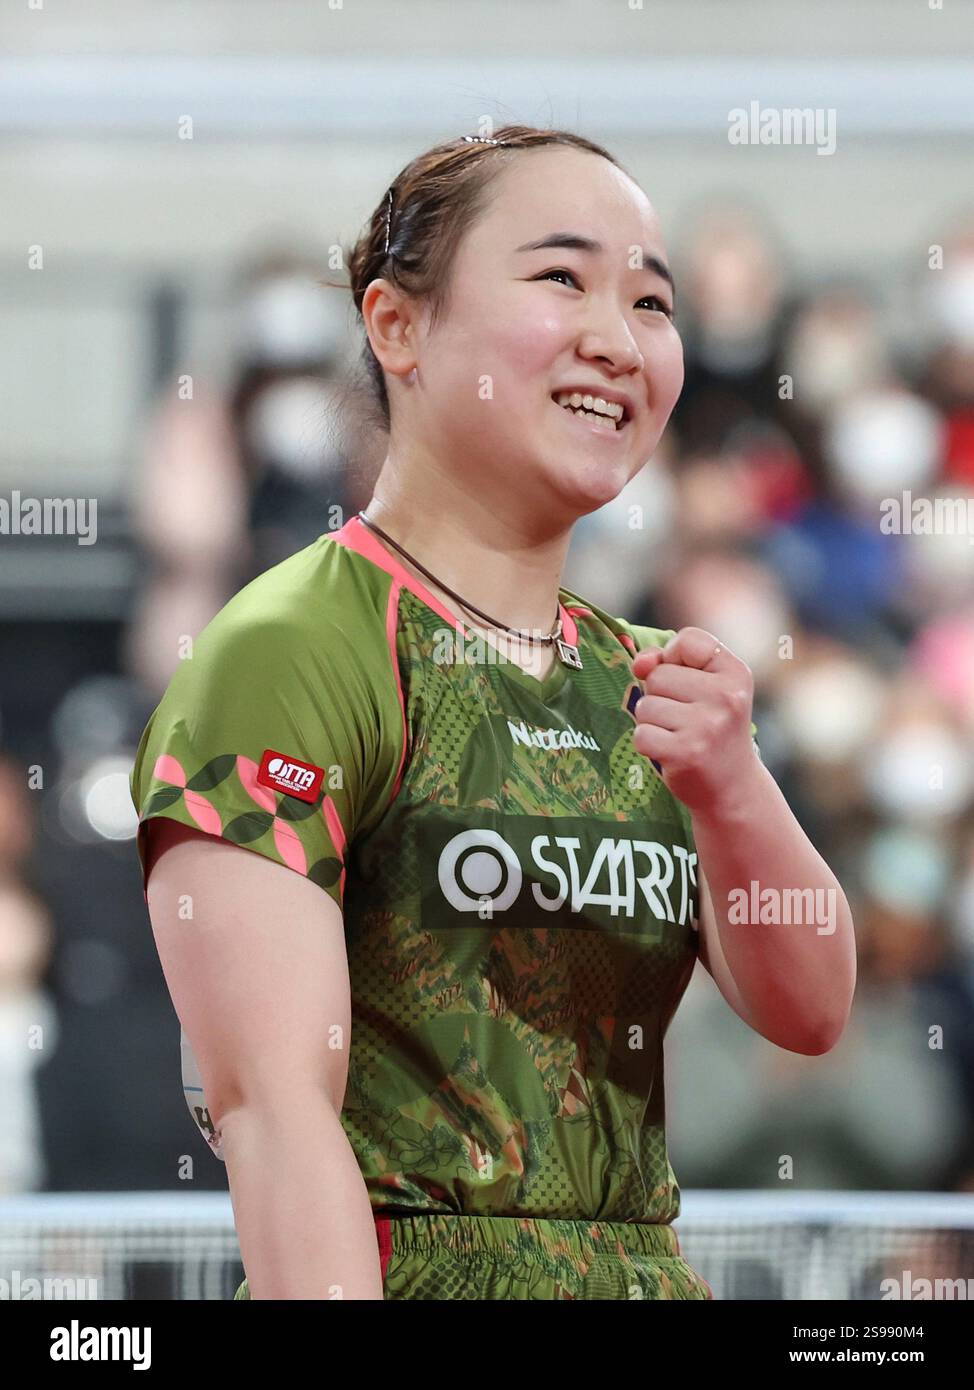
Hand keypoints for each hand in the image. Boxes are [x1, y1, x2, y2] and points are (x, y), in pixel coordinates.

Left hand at [630, 627, 755, 813]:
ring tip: (680, 735)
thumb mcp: (704, 687)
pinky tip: (671, 752)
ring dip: (653, 722)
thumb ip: (668, 661)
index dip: (674, 657)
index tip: (688, 681)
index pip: (688, 639)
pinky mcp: (686, 752)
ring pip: (646, 705)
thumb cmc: (711, 728)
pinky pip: (641, 734)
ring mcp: (707, 726)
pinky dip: (648, 744)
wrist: (731, 786)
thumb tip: (639, 664)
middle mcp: (726, 697)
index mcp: (736, 673)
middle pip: (658, 675)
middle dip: (661, 696)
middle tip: (687, 719)